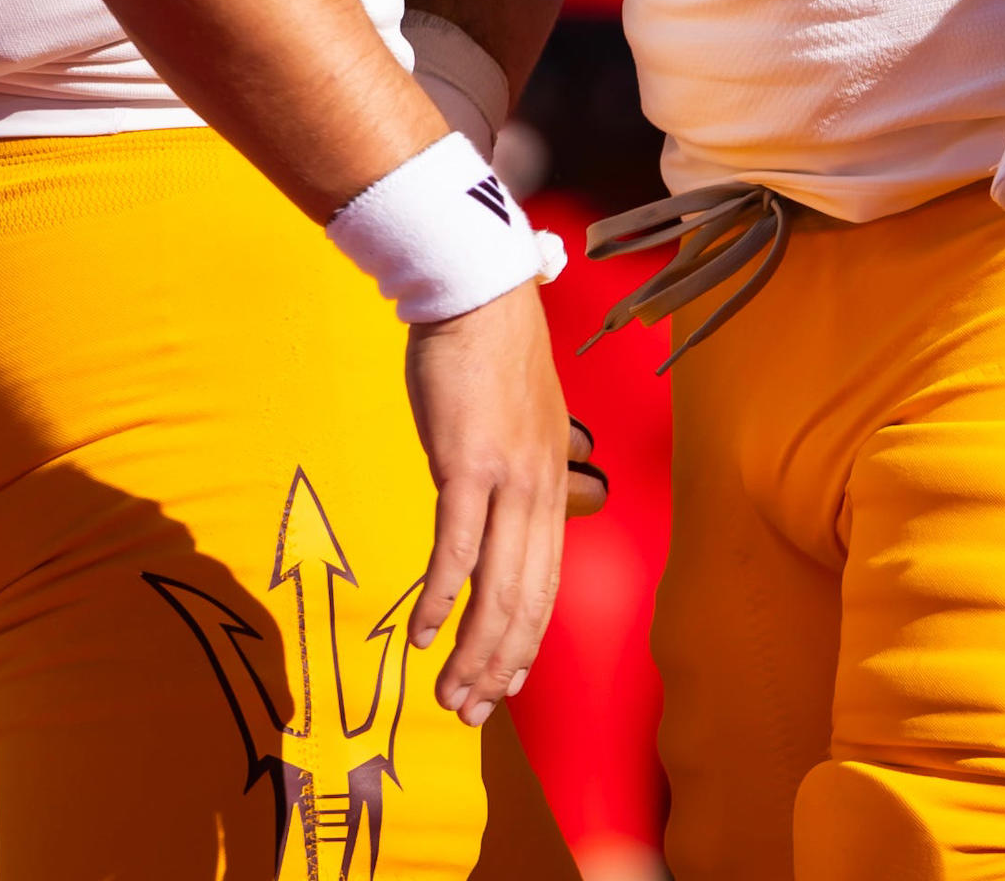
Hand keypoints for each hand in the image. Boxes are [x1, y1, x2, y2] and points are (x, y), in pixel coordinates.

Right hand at [402, 283, 568, 724]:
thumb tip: (577, 470)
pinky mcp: (466, 465)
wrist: (476, 293)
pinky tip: (427, 631)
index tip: (505, 683)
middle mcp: (540, 490)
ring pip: (497, 589)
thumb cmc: (495, 348)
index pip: (547, 581)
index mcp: (554, 481)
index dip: (526, 640)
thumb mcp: (537, 410)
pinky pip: (458, 547)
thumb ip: (551, 453)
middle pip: (525, 600)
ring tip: (451, 693)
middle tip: (471, 711)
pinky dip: (444, 598)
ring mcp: (507, 480)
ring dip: (473, 650)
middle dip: (498, 665)